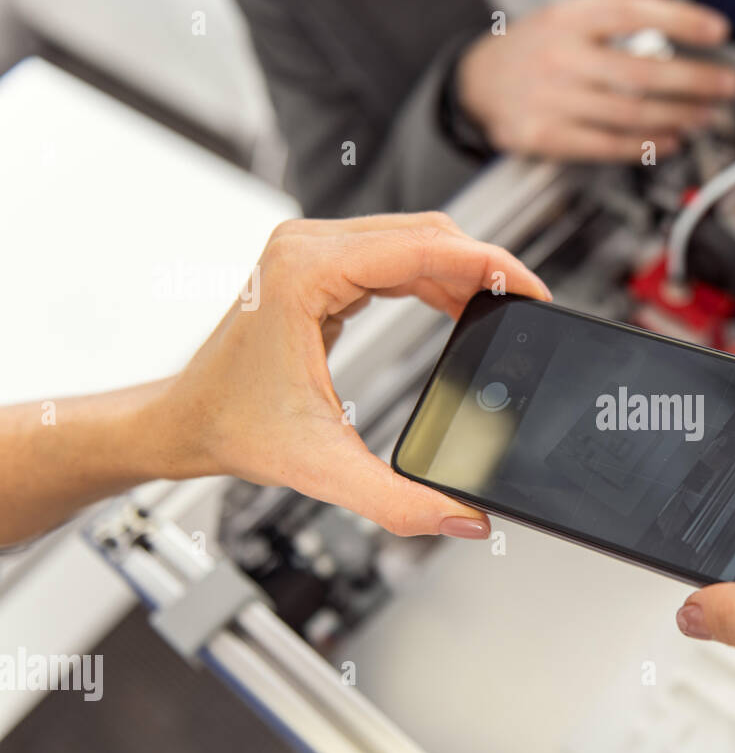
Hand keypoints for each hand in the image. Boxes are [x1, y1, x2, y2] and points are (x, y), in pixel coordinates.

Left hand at [160, 213, 549, 537]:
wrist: (187, 421)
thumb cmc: (233, 428)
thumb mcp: (322, 469)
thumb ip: (398, 502)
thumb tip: (465, 518)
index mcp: (304, 274)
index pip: (420, 247)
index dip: (487, 264)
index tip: (530, 288)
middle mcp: (306, 248)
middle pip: (425, 234)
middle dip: (485, 266)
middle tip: (529, 304)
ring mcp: (311, 251)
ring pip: (414, 239)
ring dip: (463, 271)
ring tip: (502, 312)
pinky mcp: (319, 264)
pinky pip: (395, 255)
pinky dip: (436, 278)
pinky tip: (460, 309)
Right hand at [456, 0, 734, 161]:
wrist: (480, 82)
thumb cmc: (541, 45)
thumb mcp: (576, 9)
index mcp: (572, 18)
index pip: (630, 12)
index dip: (678, 21)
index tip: (717, 30)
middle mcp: (562, 56)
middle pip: (638, 71)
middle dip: (692, 80)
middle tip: (727, 84)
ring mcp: (552, 99)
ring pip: (627, 113)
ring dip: (677, 117)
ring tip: (708, 115)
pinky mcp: (545, 136)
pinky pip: (604, 145)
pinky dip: (644, 146)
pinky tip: (672, 141)